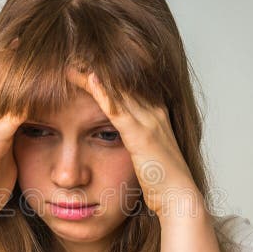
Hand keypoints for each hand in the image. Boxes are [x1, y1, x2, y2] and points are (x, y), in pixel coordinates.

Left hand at [65, 67, 202, 219]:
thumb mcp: (150, 156)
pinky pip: (116, 108)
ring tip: (73, 61)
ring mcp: (149, 122)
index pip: (130, 87)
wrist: (179, 198)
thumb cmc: (163, 182)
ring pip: (118, 90)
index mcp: (158, 116)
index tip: (88, 63)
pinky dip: (101, 92)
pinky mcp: (140, 135)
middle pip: (123, 82)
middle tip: (76, 53)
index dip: (110, 74)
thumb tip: (129, 143)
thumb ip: (140, 143)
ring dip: (94, 74)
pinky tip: (87, 78)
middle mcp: (155, 113)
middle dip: (99, 67)